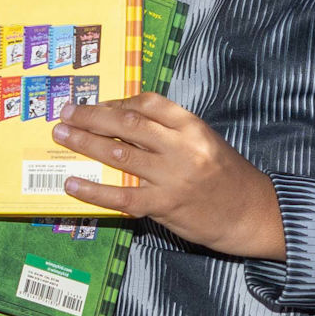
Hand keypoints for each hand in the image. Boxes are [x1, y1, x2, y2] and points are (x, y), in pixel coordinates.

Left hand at [52, 95, 284, 258]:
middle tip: (65, 113)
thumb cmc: (227, 177)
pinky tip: (72, 184)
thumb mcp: (206, 142)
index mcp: (192, 126)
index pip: (147, 103)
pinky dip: (93, 190)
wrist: (252, 214)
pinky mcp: (164, 206)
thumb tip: (126, 122)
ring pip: (119, 154)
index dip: (116, 101)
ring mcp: (172, 177)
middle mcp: (181, 147)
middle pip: (126, 123)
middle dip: (90, 116)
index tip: (96, 104)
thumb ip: (172, 132)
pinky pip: (121, 196)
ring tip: (62, 136)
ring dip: (85, 143)